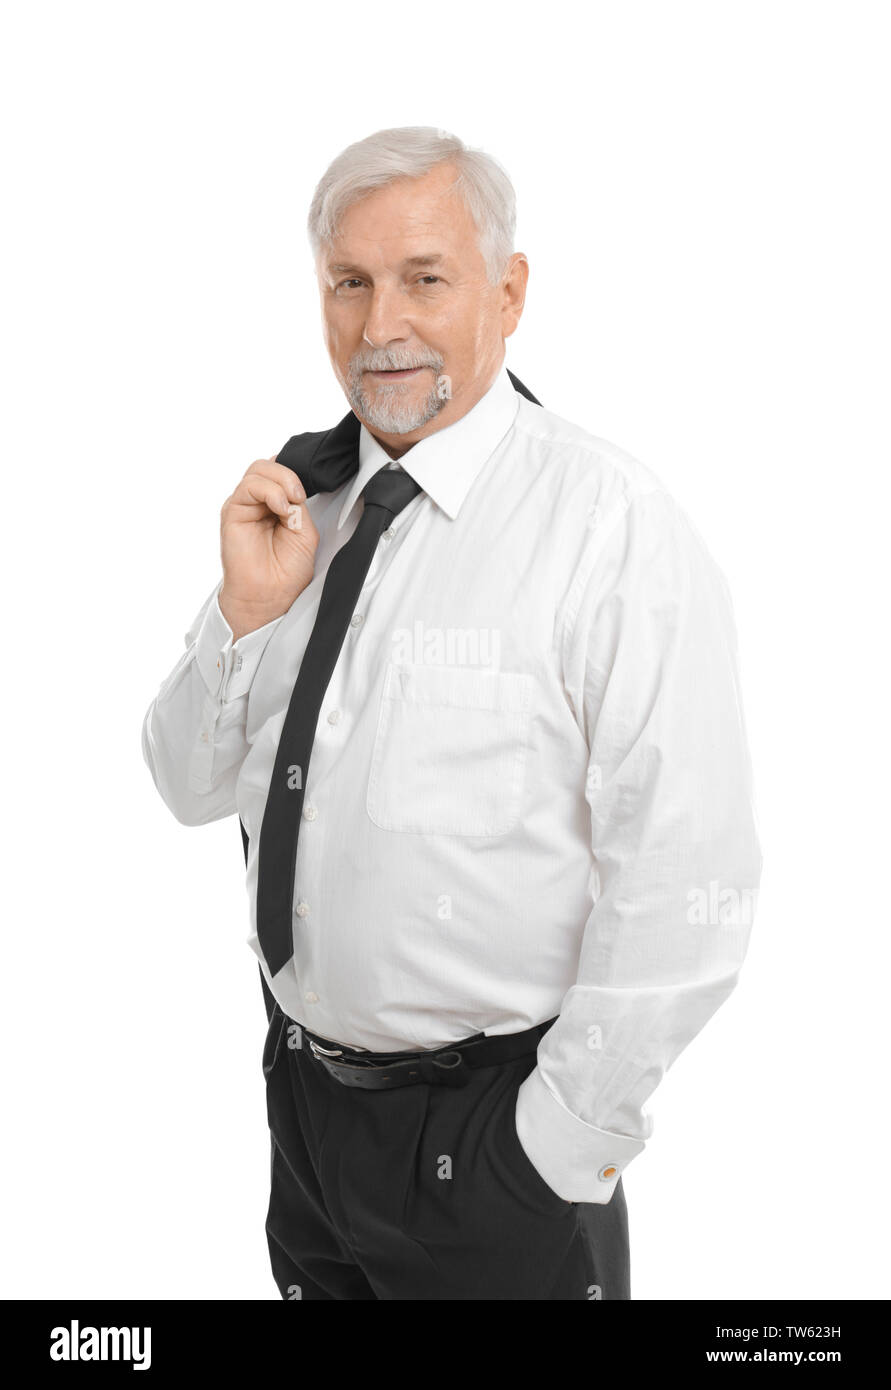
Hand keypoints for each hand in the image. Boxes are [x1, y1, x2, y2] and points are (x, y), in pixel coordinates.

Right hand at [218, 457, 319, 639]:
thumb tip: (291, 488)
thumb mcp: (304, 531)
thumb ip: (298, 506)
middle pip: (269, 465)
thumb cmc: (286, 571)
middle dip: (289, 475)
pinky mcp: (232, 512)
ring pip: (258, 470)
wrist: (269, 595)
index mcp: (277, 504)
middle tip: (299, 497)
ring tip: (289, 506)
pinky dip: (268, 491)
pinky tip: (280, 508)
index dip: (297, 475)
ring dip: (281, 482)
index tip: (308, 494)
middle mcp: (258, 502)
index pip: (283, 472)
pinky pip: (248, 486)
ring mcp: (244, 505)